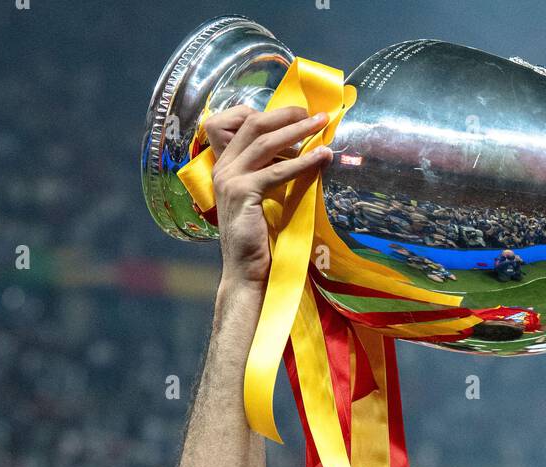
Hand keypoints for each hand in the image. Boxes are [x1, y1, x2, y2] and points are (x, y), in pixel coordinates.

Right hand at [205, 105, 332, 288]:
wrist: (246, 272)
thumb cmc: (257, 240)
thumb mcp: (260, 200)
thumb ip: (268, 175)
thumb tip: (297, 154)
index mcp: (225, 166)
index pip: (247, 126)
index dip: (276, 116)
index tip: (301, 114)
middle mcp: (223, 168)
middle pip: (256, 126)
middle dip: (288, 116)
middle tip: (317, 115)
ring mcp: (230, 179)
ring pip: (266, 143)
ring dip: (298, 132)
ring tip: (322, 126)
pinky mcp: (243, 193)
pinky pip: (278, 171)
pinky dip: (302, 163)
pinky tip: (321, 158)